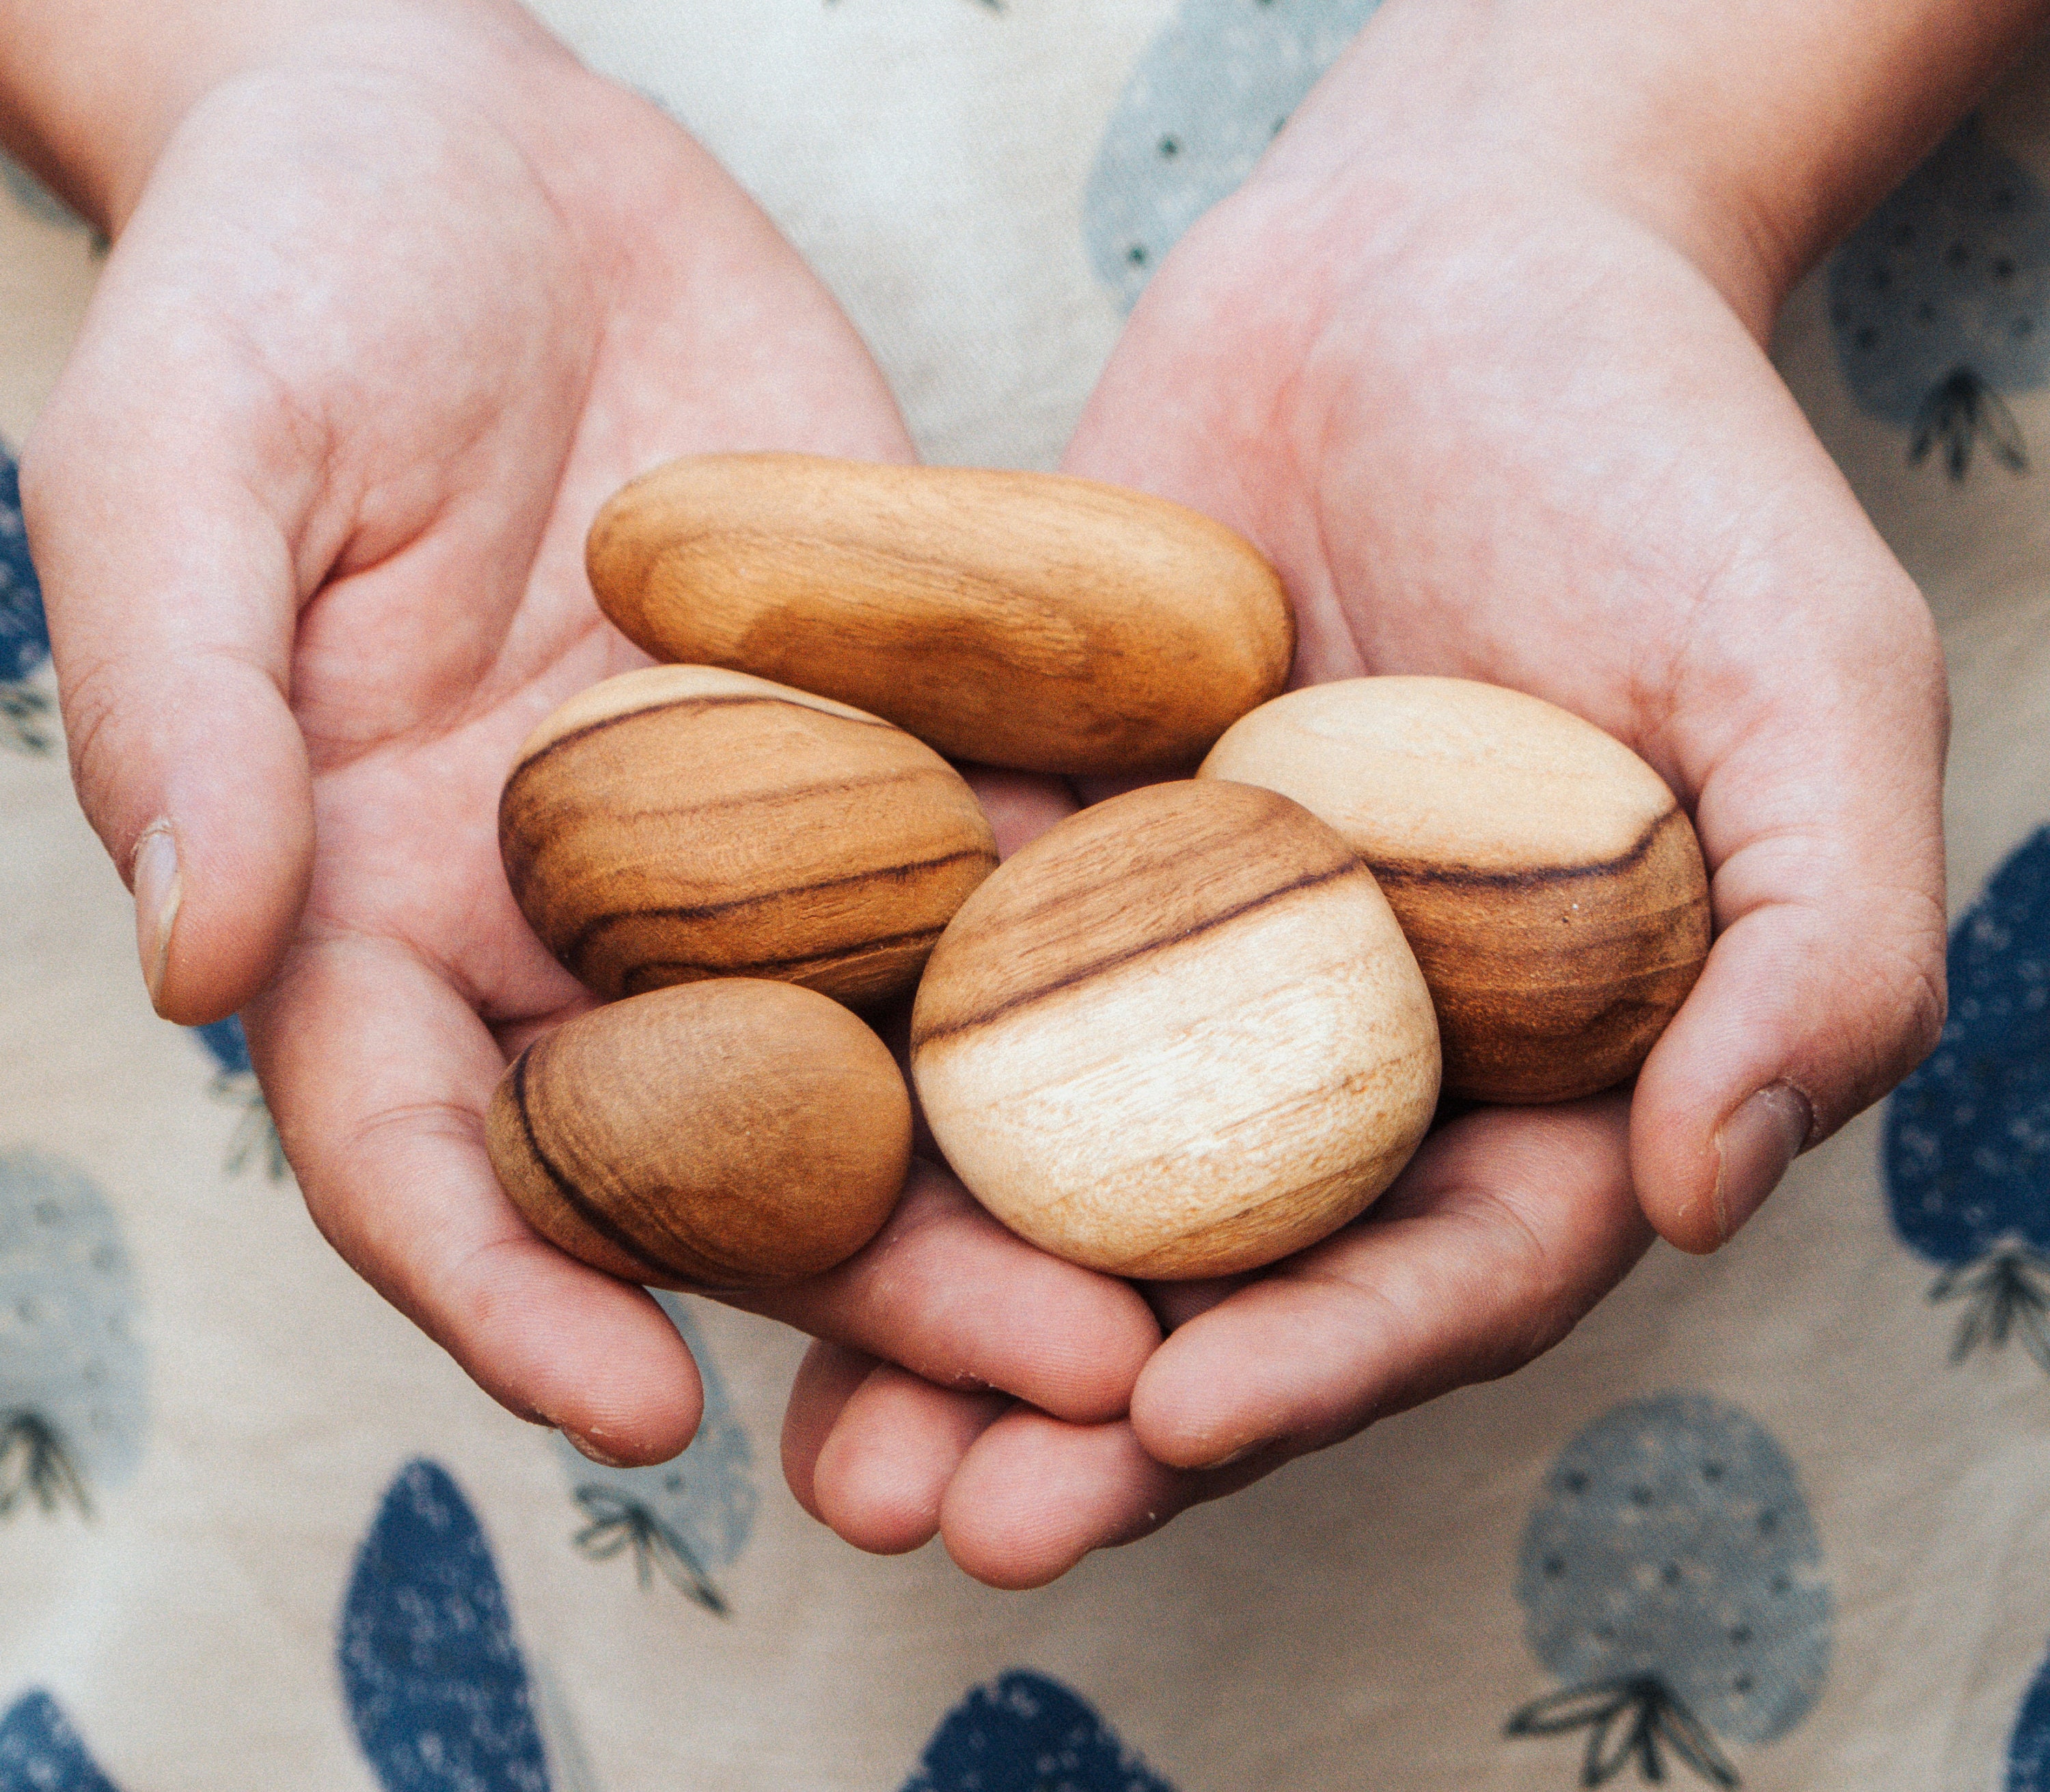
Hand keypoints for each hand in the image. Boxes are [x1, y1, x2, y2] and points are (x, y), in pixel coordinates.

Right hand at [19, 4, 1158, 1466]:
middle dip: (880, 1288)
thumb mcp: (175, 472)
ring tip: (1194, 1281)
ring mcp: (749, 830)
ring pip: (895, 1046)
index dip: (514, 1291)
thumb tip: (197, 963)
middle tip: (1058, 1392)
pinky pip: (999, 852)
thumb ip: (180, 717)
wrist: (469, 146)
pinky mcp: (888, 726)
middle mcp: (574, 913)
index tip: (638, 1412)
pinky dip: (1107, 944)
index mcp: (375, 904)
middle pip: (724, 1155)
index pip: (425, 1151)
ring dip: (1037, 1172)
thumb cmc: (272, 288)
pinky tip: (1250, 1021)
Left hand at [786, 5, 1965, 1584]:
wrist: (1445, 264)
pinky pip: (940, 984)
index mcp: (1532, 1062)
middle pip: (1217, 1275)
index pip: (1435, 1270)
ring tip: (830, 1461)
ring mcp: (1176, 951)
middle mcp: (1341, 1042)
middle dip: (1088, 1417)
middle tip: (955, 1529)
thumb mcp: (1802, 685)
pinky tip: (733, 1180)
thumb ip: (1816, 945)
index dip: (1319, 1367)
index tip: (1175, 1427)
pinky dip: (854, 1088)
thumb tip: (1703, 1192)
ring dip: (943, 1321)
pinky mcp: (1042, 845)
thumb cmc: (1660, 459)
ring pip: (1054, 1175)